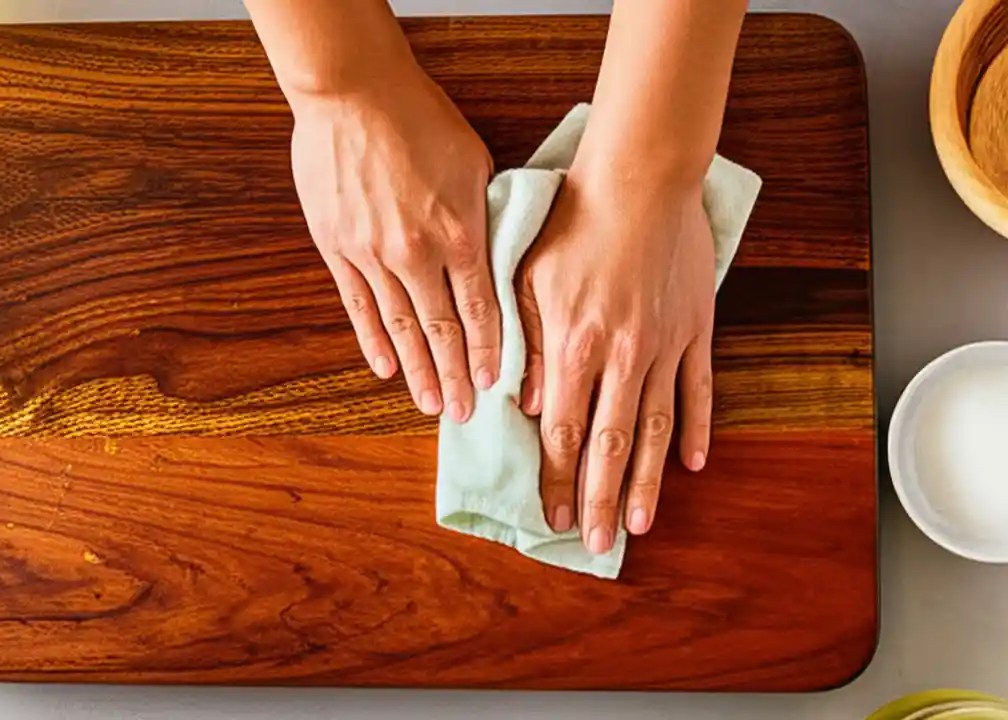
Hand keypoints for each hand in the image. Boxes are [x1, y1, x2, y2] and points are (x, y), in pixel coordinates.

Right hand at [288, 67, 498, 420]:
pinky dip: (373, 340)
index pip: (480, 309)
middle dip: (455, 376)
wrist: (352, 92)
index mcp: (459, 233)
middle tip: (463, 414)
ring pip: (400, 326)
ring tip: (430, 404)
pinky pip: (359, 306)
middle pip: (441, 330)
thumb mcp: (473, 162)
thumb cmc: (418, 116)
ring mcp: (372, 255)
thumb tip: (491, 252)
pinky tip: (384, 367)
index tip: (495, 384)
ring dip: (417, 370)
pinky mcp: (338, 248)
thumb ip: (483, 215)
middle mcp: (416, 254)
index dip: (488, 351)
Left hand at [517, 161, 715, 553]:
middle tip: (595, 542)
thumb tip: (525, 406)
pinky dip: (695, 428)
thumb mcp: (528, 280)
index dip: (555, 479)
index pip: (560, 430)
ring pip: (655, 428)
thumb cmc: (574, 222)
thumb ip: (528, 347)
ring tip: (639, 524)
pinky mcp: (694, 328)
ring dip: (646, 481)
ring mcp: (663, 345)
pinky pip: (697, 388)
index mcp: (573, 344)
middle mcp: (620, 355)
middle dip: (598, 498)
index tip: (550, 516)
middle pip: (609, 443)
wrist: (639, 177)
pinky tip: (692, 464)